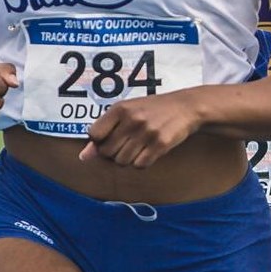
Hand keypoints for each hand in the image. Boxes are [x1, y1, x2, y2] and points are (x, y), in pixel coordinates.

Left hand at [79, 91, 202, 167]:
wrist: (187, 106)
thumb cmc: (152, 110)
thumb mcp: (127, 112)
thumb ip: (105, 131)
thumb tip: (83, 157)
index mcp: (120, 108)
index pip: (94, 135)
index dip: (99, 141)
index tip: (111, 138)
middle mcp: (132, 119)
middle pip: (107, 152)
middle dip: (114, 153)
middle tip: (127, 144)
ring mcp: (147, 132)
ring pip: (122, 161)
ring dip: (128, 159)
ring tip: (139, 147)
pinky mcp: (161, 143)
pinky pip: (140, 165)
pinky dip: (142, 162)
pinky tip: (149, 151)